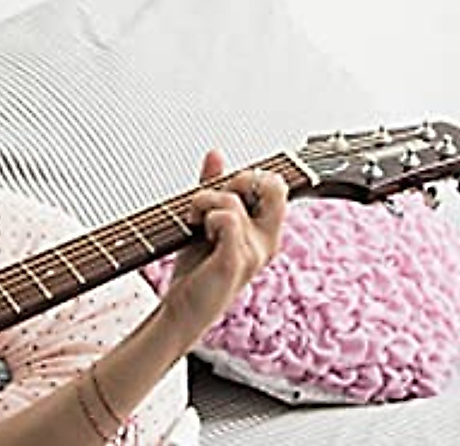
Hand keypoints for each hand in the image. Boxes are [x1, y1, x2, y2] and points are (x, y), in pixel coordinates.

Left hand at [158, 149, 285, 351]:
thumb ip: (212, 186)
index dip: (250, 175)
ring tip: (194, 220)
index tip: (225, 186)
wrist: (182, 307)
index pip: (276, 185)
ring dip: (202, 200)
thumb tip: (216, 153)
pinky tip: (199, 231)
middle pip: (273, 186)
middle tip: (214, 197)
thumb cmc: (197, 268)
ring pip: (232, 198)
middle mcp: (266, 241)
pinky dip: (206, 216)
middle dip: (239, 179)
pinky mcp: (235, 262)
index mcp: (265, 232)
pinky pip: (226, 218)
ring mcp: (253, 253)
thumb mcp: (207, 219)